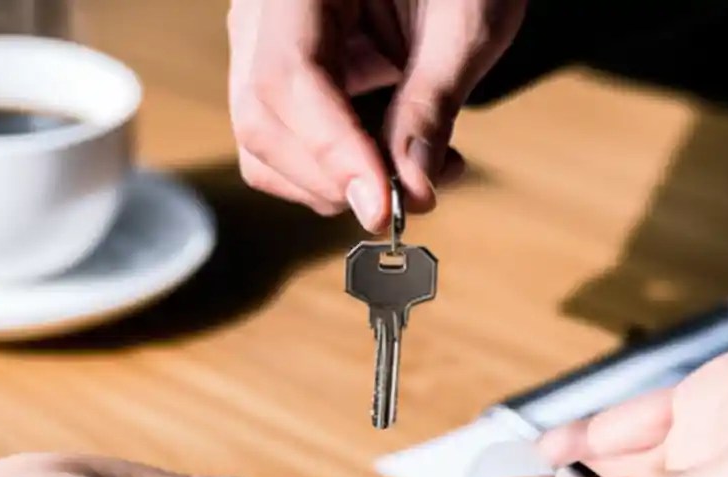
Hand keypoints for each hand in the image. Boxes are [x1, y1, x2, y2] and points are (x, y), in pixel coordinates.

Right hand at [227, 0, 526, 228]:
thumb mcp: (466, 22)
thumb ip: (433, 104)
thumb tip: (413, 189)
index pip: (289, 75)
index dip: (332, 150)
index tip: (380, 205)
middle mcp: (263, 11)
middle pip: (261, 118)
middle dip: (332, 178)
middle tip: (409, 202)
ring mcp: (263, 46)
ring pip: (262, 145)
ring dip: (334, 185)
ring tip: (417, 178)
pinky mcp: (282, 79)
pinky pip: (283, 146)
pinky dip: (335, 175)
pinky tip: (394, 166)